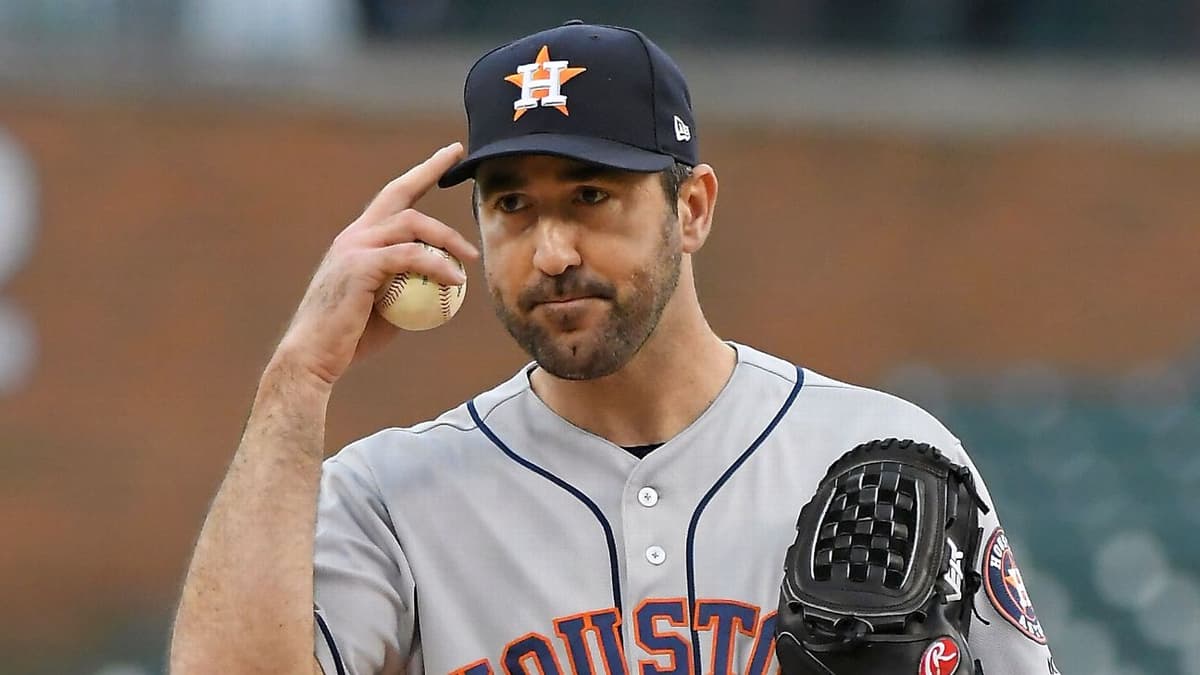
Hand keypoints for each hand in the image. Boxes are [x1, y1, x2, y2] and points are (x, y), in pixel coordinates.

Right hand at [271, 142, 478, 386]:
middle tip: (459, 159)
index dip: (421, 174)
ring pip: (410, 224)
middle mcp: (353, 236)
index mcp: (358, 241)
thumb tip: (440, 285)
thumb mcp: (387, 307)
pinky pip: (409, 256)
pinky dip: (436, 266)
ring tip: (469, 259)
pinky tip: (456, 281)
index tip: (448, 155)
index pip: (392, 198)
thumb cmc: (350, 338)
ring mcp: (354, 248)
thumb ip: (408, 286)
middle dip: (429, 170)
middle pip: (399, 195)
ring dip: (446, 238)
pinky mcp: (359, 266)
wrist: (314, 356)